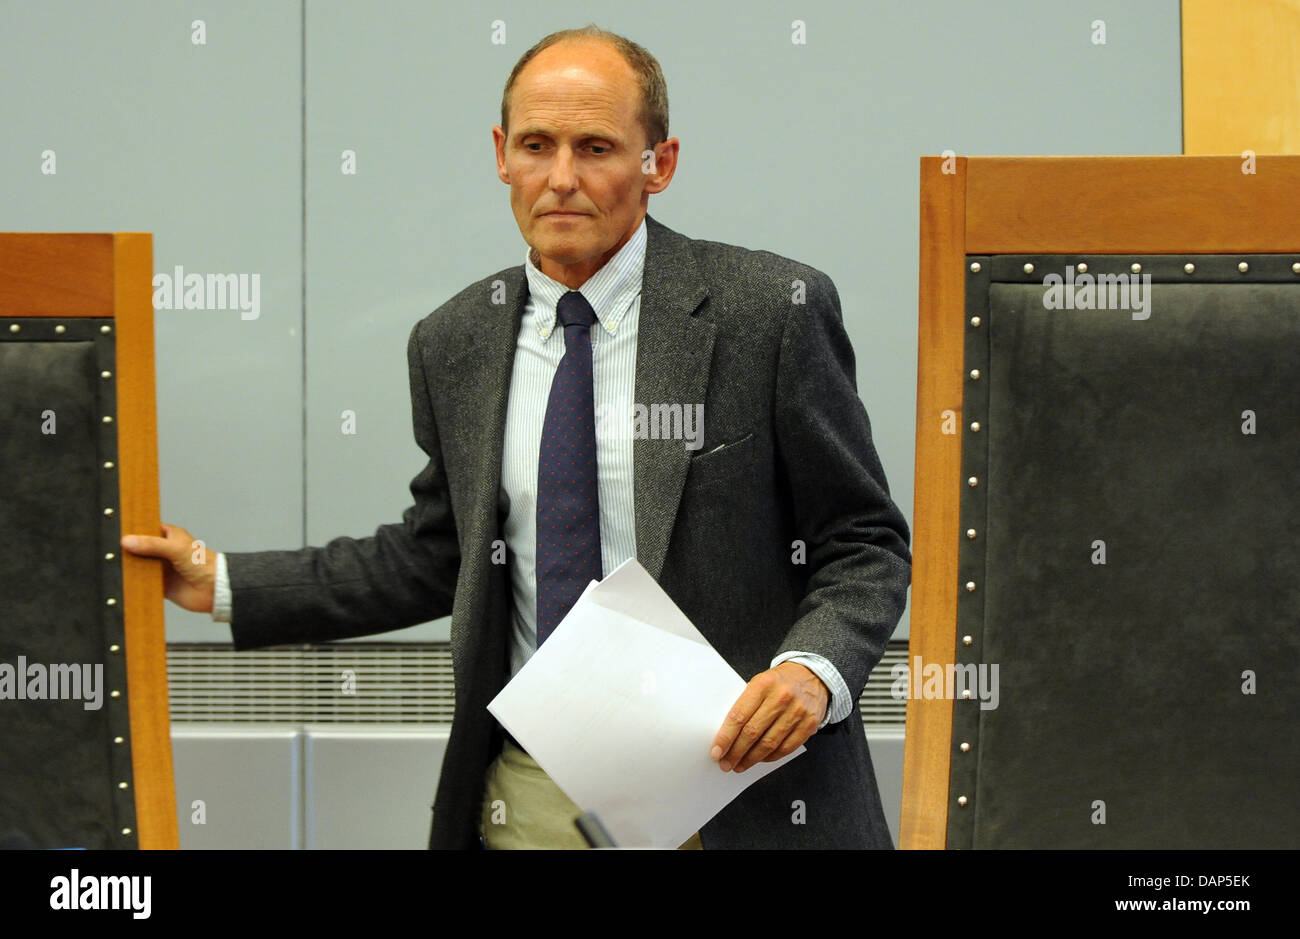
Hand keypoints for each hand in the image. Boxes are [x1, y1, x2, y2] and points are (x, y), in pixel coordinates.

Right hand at [119, 523, 217, 612]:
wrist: (215, 589)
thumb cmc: (204, 564)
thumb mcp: (176, 549)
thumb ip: (152, 545)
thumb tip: (128, 541)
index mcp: (169, 536)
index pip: (146, 529)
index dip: (133, 530)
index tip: (115, 530)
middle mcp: (163, 551)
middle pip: (139, 548)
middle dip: (127, 550)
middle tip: (109, 550)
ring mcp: (161, 567)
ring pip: (139, 565)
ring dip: (129, 567)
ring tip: (112, 565)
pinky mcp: (160, 584)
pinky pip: (143, 583)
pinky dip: (135, 583)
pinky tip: (123, 582)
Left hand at [711, 661, 828, 771]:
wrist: (811, 676)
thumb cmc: (779, 682)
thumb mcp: (759, 683)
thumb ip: (745, 704)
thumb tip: (726, 734)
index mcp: (763, 684)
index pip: (739, 716)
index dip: (726, 737)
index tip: (717, 751)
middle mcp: (781, 697)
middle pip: (752, 732)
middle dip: (736, 752)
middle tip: (726, 763)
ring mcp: (797, 711)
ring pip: (769, 744)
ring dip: (751, 759)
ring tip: (740, 765)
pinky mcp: (809, 724)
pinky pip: (786, 748)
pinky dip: (770, 757)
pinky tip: (760, 759)